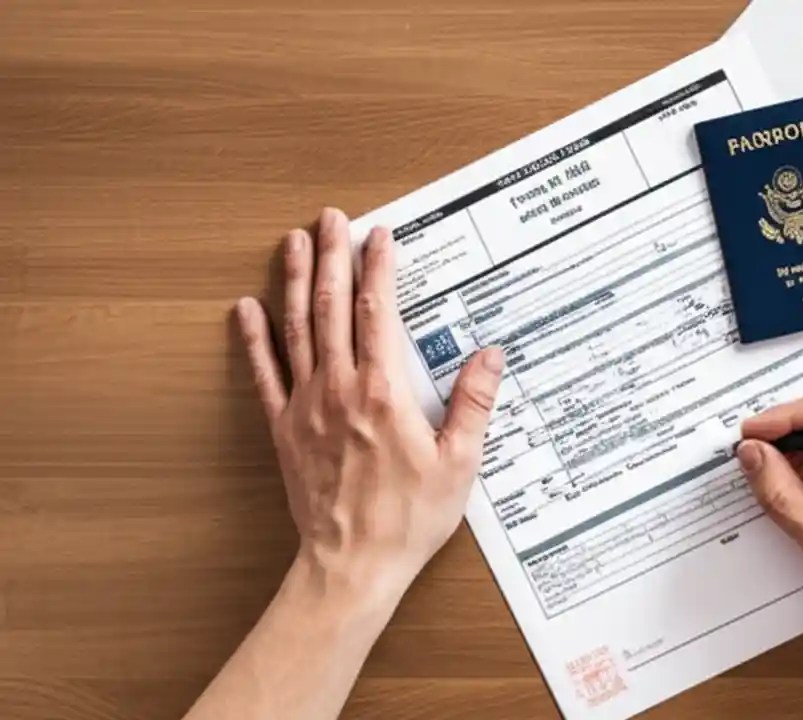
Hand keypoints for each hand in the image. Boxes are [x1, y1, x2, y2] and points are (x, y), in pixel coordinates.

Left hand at [235, 207, 504, 603]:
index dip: (377, 268)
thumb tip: (490, 356)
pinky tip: (247, 309)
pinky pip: (265, 374)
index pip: (378, 312)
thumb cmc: (407, 519)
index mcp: (383, 392)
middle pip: (330, 307)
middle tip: (330, 219)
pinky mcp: (285, 429)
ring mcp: (306, 407)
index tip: (379, 235)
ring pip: (296, 329)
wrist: (353, 564)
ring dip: (292, 281)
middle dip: (330, 257)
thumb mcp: (459, 463)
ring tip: (292, 242)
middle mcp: (339, 389)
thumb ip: (474, 404)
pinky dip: (254, 338)